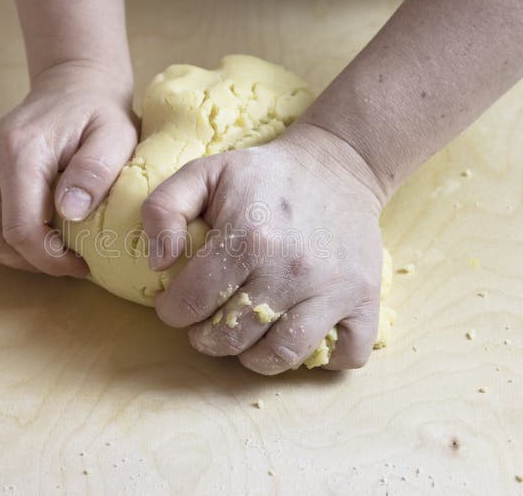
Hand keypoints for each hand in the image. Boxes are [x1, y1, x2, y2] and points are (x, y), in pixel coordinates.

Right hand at [0, 61, 136, 274]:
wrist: (72, 88)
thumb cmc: (99, 116)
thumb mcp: (114, 139)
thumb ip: (94, 173)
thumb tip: (68, 212)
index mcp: (20, 153)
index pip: (20, 229)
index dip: (49, 259)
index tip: (79, 265)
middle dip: (29, 261)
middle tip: (63, 258)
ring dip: (6, 253)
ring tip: (43, 246)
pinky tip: (18, 232)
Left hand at [141, 123, 386, 373]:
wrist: (340, 164)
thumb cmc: (265, 175)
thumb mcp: (204, 172)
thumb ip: (163, 208)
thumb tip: (159, 264)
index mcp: (247, 237)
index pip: (191, 302)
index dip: (172, 311)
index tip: (175, 305)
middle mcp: (290, 269)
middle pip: (231, 338)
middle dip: (206, 338)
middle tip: (206, 322)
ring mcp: (332, 289)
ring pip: (281, 356)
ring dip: (254, 356)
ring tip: (246, 335)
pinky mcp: (364, 299)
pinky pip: (344, 355)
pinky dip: (322, 357)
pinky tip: (299, 333)